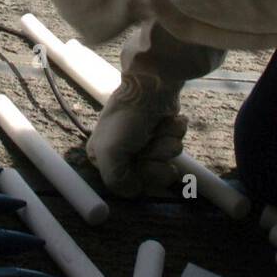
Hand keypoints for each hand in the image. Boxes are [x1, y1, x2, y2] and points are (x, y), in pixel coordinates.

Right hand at [86, 75, 186, 196]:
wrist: (151, 85)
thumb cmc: (127, 118)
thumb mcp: (110, 152)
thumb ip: (116, 181)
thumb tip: (135, 191)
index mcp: (102, 157)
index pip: (127, 185)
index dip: (141, 177)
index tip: (142, 162)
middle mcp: (122, 153)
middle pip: (150, 176)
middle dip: (157, 158)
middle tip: (152, 142)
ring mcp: (144, 143)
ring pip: (165, 160)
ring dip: (167, 144)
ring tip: (160, 127)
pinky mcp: (161, 132)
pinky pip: (174, 144)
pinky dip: (174, 133)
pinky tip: (168, 121)